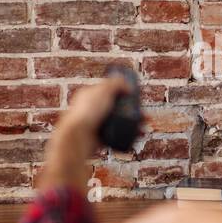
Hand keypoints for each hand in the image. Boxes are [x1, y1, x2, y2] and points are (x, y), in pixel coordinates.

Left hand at [37, 74, 132, 192]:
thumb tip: (128, 85)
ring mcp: (94, 124)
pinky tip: (137, 135)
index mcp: (87, 95)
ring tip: (144, 125)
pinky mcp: (98, 139)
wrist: (77, 137)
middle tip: (143, 112)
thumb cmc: (87, 112)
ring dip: (132, 123)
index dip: (120, 91)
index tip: (133, 94)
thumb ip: (117, 83)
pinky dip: (127, 135)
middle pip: (114, 107)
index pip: (106, 90)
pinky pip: (116, 135)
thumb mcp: (104, 90)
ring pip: (117, 122)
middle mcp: (90, 109)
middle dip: (131, 109)